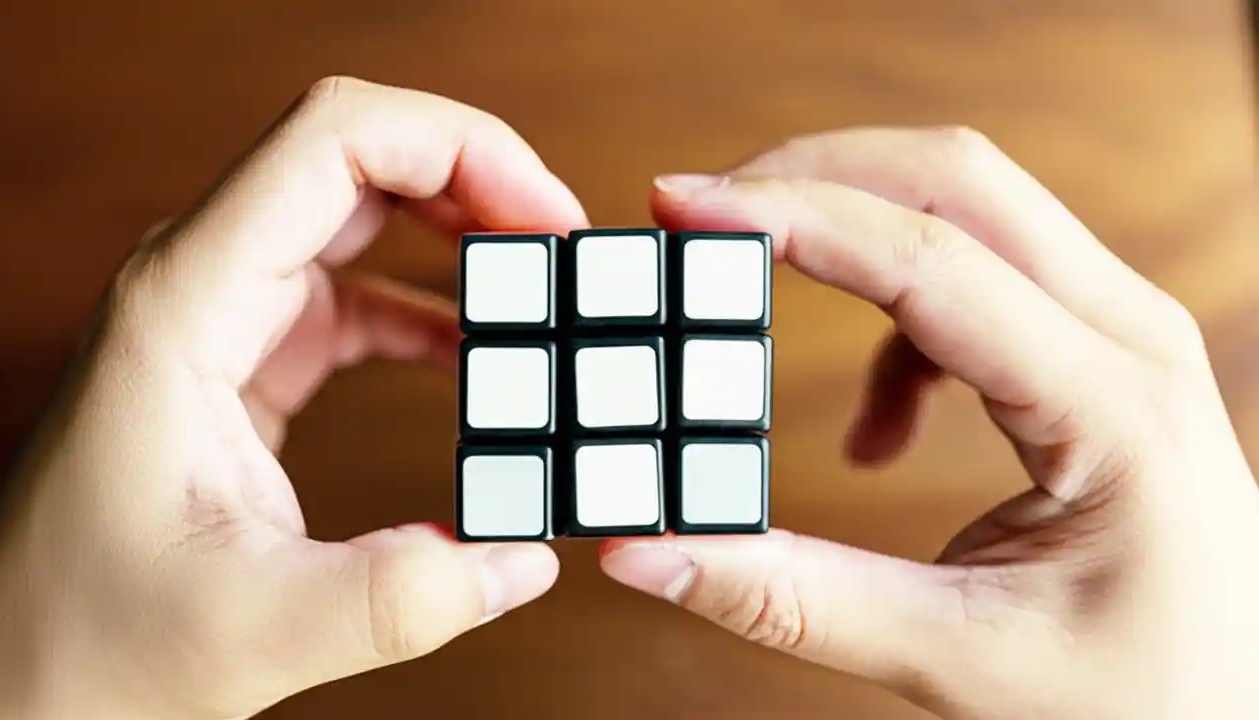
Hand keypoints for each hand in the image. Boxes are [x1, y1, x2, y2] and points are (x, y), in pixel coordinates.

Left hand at [0, 77, 584, 718]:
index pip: (334, 142)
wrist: (10, 673)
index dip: (458, 147)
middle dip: (476, 181)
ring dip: (458, 237)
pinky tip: (480, 354)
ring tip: (540, 289)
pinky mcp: (248, 363)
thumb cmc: (79, 641)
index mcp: (185, 307)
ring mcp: (225, 319)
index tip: (543, 218)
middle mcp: (201, 286)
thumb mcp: (251, 631)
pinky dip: (431, 311)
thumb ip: (403, 598)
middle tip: (561, 252)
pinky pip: (357, 295)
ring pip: (360, 217)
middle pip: (358, 158)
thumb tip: (524, 560)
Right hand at [601, 128, 1258, 717]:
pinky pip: (978, 274)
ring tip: (754, 301)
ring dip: (847, 229)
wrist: (1239, 708)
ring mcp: (1120, 330)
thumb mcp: (955, 658)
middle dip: (813, 175)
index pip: (931, 258)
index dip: (792, 215)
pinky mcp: (1095, 348)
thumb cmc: (1136, 696)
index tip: (682, 206)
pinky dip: (892, 316)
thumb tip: (644, 548)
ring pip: (968, 203)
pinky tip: (877, 433)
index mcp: (1110, 407)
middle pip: (956, 178)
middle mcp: (1130, 336)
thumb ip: (789, 600)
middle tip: (700, 214)